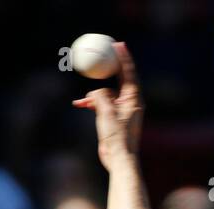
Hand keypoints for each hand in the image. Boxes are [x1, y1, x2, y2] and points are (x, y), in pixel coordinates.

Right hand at [72, 42, 142, 168]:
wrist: (118, 159)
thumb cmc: (117, 137)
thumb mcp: (106, 112)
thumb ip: (101, 97)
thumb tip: (95, 92)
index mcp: (134, 99)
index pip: (129, 73)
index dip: (124, 57)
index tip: (118, 44)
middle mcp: (129, 103)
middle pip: (118, 80)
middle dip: (108, 70)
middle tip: (102, 55)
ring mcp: (120, 110)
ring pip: (105, 94)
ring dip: (93, 96)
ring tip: (83, 102)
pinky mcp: (112, 118)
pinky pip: (101, 104)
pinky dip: (91, 103)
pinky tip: (79, 104)